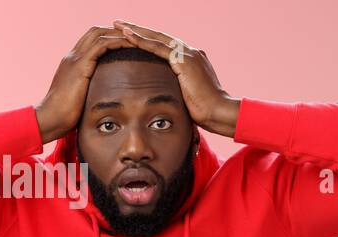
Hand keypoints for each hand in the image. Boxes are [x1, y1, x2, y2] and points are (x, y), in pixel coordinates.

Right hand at [35, 26, 134, 143]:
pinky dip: (117, 42)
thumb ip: (91, 91)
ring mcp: (75, 59)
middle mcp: (73, 56)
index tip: (127, 41)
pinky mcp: (80, 66)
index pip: (91, 39)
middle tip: (136, 36)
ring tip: (138, 38)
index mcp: (73, 62)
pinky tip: (131, 46)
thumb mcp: (81, 98)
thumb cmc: (65, 115)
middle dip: (116, 31)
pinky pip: (101, 46)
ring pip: (99, 34)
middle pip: (96, 31)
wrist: (50, 118)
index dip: (109, 36)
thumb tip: (105, 98)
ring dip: (119, 34)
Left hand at [113, 20, 240, 137]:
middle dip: (138, 29)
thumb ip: (177, 88)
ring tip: (118, 24)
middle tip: (119, 23)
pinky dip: (141, 40)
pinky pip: (158, 47)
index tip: (130, 36)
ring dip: (135, 30)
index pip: (165, 45)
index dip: (147, 40)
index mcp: (191, 59)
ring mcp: (188, 54)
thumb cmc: (206, 111)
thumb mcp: (188, 96)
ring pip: (156, 38)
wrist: (220, 112)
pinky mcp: (184, 60)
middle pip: (159, 37)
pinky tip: (127, 35)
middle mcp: (190, 52)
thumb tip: (164, 94)